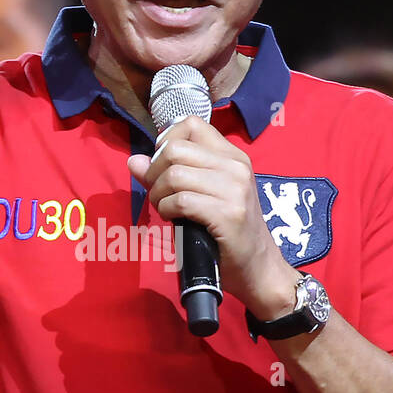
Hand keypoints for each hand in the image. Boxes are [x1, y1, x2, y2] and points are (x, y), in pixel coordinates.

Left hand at [126, 116, 302, 316]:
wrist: (258, 268)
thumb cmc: (228, 232)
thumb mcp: (204, 195)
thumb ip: (169, 174)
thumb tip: (134, 161)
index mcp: (232, 156)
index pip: (191, 124)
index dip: (166, 142)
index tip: (164, 167)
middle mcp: (236, 167)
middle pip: (175, 149)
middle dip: (155, 172)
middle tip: (159, 193)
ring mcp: (235, 190)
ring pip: (174, 175)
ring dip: (158, 194)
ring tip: (165, 208)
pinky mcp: (228, 214)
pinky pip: (181, 201)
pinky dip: (166, 210)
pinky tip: (173, 219)